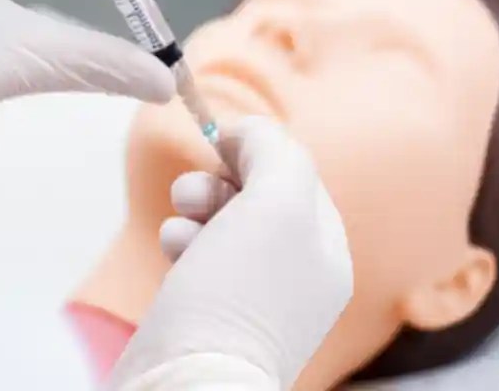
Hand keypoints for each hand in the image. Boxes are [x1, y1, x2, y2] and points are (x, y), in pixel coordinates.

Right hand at [110, 117, 353, 389]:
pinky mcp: (209, 314)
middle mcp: (295, 278)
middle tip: (192, 191)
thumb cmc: (238, 295)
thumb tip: (249, 132)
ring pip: (222, 225)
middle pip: (257, 199)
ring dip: (195, 208)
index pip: (297, 177)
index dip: (257, 153)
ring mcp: (252, 299)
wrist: (190, 381)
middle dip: (219, 181)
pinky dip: (181, 241)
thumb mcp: (277, 203)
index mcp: (327, 253)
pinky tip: (171, 248)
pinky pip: (197, 258)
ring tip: (180, 221)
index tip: (220, 146)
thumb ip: (274, 152)